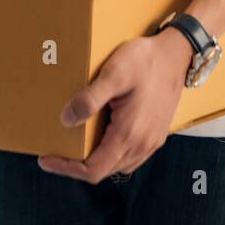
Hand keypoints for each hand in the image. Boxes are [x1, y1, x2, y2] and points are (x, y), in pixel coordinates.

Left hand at [37, 29, 191, 182]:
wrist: (178, 53)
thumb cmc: (146, 60)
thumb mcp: (114, 73)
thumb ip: (89, 98)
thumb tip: (66, 120)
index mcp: (129, 133)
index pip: (92, 169)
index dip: (66, 168)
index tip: (46, 158)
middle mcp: (142, 144)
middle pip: (103, 171)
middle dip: (76, 166)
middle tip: (56, 151)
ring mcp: (152, 141)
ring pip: (117, 166)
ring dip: (95, 161)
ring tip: (76, 146)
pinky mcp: (157, 135)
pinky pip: (130, 158)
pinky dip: (111, 155)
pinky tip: (102, 139)